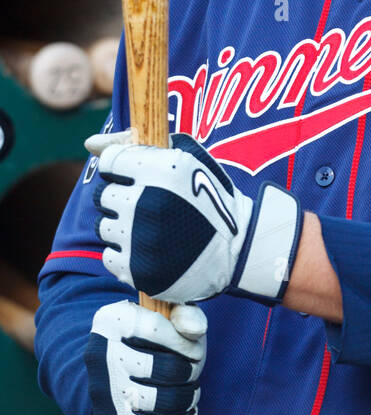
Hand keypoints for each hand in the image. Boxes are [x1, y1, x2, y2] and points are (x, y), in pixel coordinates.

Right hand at [85, 300, 206, 414]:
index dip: (185, 343)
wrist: (116, 370)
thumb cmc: (152, 339)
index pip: (155, 329)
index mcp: (112, 320)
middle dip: (191, 372)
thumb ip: (185, 314)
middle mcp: (100, 354)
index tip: (193, 351)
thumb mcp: (167, 316)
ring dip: (188, 397)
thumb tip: (195, 328)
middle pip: (166, 369)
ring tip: (190, 391)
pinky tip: (185, 413)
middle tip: (192, 371)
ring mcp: (102, 391)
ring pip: (164, 401)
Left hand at [90, 131, 300, 304]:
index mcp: (161, 169)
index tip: (141, 177)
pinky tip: (148, 249)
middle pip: (103, 195)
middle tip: (148, 204)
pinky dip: (124, 254)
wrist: (237, 247)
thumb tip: (89, 143)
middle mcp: (146, 204)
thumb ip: (136, 143)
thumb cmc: (210, 194)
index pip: (111, 162)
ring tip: (150, 228)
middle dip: (122, 196)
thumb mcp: (186, 155)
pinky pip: (109, 257)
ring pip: (104, 227)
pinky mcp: (138, 271)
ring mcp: (140, 240)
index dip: (125, 168)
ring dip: (121, 226)